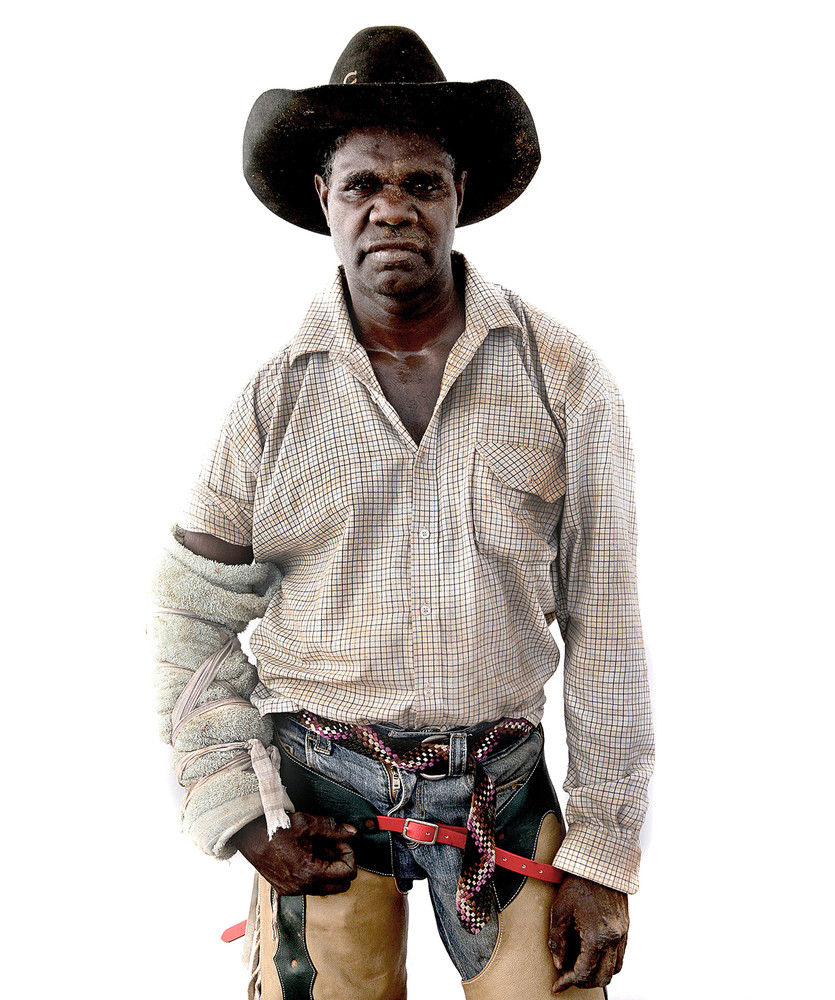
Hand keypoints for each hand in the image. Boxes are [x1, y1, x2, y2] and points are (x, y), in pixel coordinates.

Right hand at [231, 812, 357, 894]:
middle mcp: (302, 887)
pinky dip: (317, 872)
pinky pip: (312, 887)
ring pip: (327, 887)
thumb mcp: (307, 824)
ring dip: (330, 869)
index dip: (349, 854)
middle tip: (335, 845)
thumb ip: (333, 828)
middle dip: (342, 863)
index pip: (347, 873)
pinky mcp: (287, 889)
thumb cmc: (275, 828)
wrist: (248, 836)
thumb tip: (352, 831)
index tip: (342, 841)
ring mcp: (294, 890)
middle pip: (341, 885)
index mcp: (309, 872)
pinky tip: (310, 854)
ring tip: (321, 848)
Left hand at [548, 874, 628, 992]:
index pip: (583, 972)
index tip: (557, 984)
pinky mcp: (626, 926)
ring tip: (582, 969)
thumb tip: (559, 962)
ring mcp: (623, 932)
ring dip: (599, 974)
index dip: (568, 981)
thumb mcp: (560, 909)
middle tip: (569, 979)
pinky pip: (621, 954)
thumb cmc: (578, 881)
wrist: (599, 861)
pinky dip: (609, 961)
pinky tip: (595, 954)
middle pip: (603, 977)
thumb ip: (557, 939)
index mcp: (597, 936)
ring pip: (616, 968)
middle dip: (584, 982)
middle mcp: (614, 938)